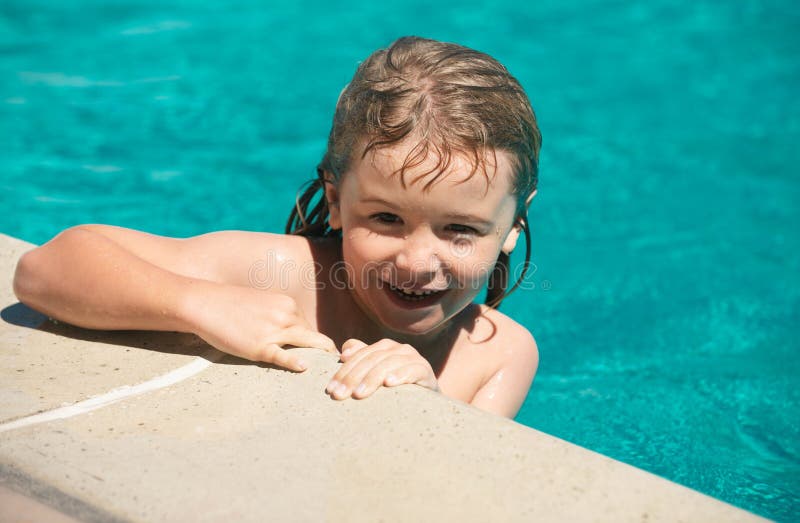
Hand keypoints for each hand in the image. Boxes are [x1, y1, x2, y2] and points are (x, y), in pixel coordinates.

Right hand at [182, 281, 335, 371]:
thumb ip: (277, 317)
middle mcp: (285, 316)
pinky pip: (282, 355)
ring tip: (332, 375)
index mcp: (287, 305)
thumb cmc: (228, 305)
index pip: (308, 328)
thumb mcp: (260, 304)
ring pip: (306, 344)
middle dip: (327, 354)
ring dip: (320, 359)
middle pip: (315, 338)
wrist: (203, 303)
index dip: (316, 345)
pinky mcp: (259, 346)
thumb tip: (287, 333)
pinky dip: (295, 361)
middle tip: (339, 369)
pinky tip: (305, 367)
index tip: (326, 358)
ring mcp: (273, 331)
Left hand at [325, 338, 438, 399]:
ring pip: (388, 363)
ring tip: (359, 394)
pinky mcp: (425, 370)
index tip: (330, 389)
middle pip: (371, 359)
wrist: (428, 401)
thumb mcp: (376, 377)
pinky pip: (412, 370)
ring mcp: (413, 358)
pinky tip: (389, 384)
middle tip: (339, 395)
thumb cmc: (398, 390)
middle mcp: (399, 349)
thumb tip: (344, 352)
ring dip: (372, 378)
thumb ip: (361, 361)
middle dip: (353, 377)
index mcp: (384, 347)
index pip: (359, 356)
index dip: (343, 371)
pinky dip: (400, 375)